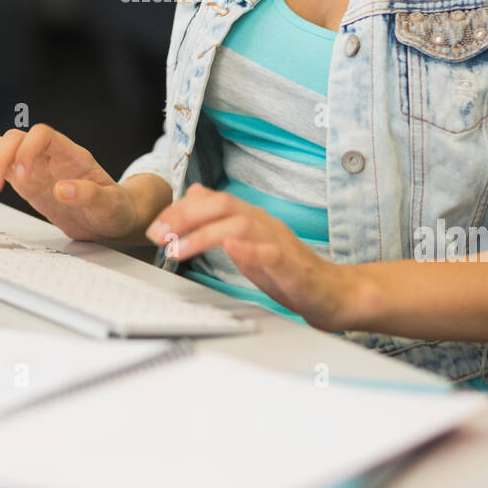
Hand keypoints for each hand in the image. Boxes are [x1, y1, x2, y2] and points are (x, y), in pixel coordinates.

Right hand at [0, 124, 145, 242]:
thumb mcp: (110, 205)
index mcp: (71, 154)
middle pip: (14, 139)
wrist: (111, 217)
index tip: (20, 178)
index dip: (26, 150)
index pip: (42, 135)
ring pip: (1, 149)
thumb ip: (90, 195)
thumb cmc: (115, 208)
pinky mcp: (23, 178)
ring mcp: (34, 164)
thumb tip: (63, 189)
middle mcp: (49, 154)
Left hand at [146, 183, 355, 330]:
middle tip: (158, 234)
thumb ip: (221, 220)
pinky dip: (250, 249)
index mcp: (250, 219)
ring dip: (205, 234)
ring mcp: (279, 243)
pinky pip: (272, 253)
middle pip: (222, 205)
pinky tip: (231, 249)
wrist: (331, 293)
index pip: (211, 202)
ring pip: (241, 225)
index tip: (155, 226)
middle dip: (185, 216)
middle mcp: (264, 224)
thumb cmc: (287, 271)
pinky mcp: (294, 267)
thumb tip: (195, 194)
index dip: (180, 211)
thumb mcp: (247, 243)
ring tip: (179, 248)